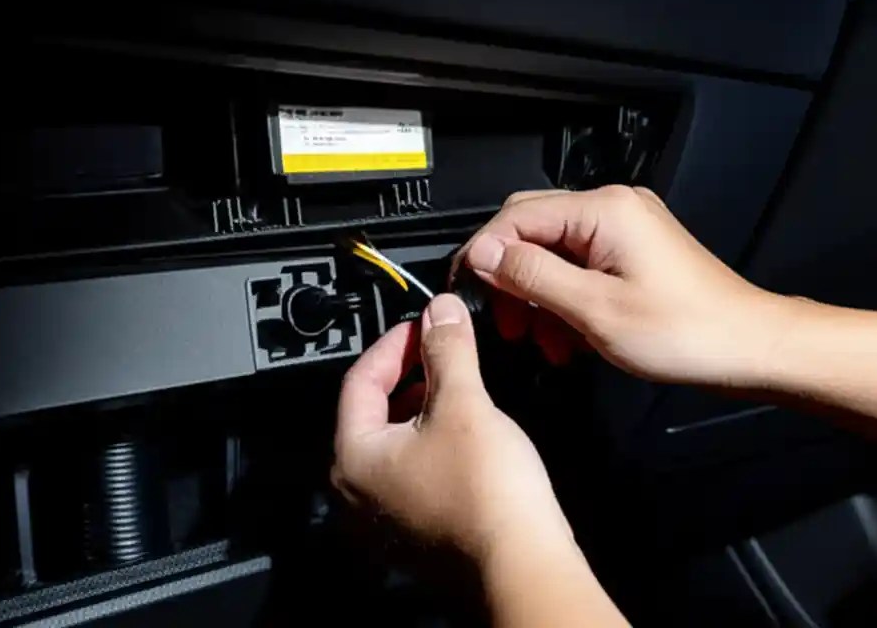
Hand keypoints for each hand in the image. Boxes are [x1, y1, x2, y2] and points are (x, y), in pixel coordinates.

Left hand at [331, 293, 572, 563]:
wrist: (522, 566)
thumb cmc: (485, 493)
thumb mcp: (464, 403)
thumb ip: (447, 349)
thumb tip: (440, 310)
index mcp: (353, 457)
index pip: (359, 379)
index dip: (395, 343)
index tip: (427, 324)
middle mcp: (359, 492)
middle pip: (374, 411)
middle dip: (412, 374)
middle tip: (445, 349)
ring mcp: (388, 516)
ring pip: (398, 442)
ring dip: (426, 406)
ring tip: (463, 387)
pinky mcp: (419, 531)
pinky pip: (418, 472)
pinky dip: (437, 442)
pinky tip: (472, 434)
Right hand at [455, 185, 797, 385]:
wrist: (748, 347)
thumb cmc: (689, 332)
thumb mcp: (594, 310)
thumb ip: (533, 277)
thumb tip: (486, 255)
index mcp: (604, 211)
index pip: (515, 216)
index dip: (485, 255)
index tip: (470, 291)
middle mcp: (614, 209)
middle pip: (531, 230)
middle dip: (509, 278)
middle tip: (504, 321)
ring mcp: (625, 230)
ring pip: (553, 253)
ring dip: (536, 297)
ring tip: (540, 340)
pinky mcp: (632, 254)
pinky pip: (579, 267)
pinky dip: (563, 300)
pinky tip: (565, 337)